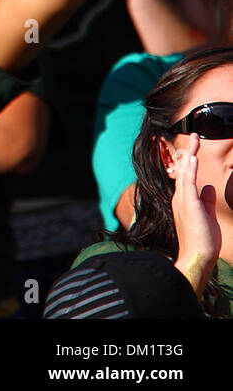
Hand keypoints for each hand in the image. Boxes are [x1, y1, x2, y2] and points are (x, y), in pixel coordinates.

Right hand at [169, 135, 220, 292]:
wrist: (197, 255)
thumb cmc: (202, 238)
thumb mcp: (206, 215)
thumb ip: (206, 199)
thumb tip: (209, 186)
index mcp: (183, 199)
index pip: (185, 175)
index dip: (189, 161)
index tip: (193, 148)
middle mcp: (180, 197)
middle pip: (183, 169)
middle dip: (189, 151)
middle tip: (194, 135)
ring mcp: (183, 200)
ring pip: (185, 172)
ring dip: (190, 155)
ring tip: (194, 140)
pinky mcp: (189, 204)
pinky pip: (188, 183)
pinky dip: (191, 169)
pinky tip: (193, 159)